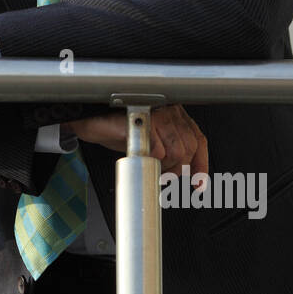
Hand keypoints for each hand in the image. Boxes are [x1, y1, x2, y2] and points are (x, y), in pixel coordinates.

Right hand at [65, 105, 208, 176]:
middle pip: (188, 148)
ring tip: (148, 164)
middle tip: (160, 175)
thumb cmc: (117, 130)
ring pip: (175, 151)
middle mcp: (169, 109)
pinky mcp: (143, 119)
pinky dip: (149, 159)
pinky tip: (140, 156)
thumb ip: (169, 151)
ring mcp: (157, 113)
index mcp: (175, 114)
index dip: (201, 164)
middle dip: (175, 169)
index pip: (198, 140)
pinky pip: (157, 149)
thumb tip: (187, 172)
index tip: (198, 184)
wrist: (92, 121)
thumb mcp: (149, 142)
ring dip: (162, 165)